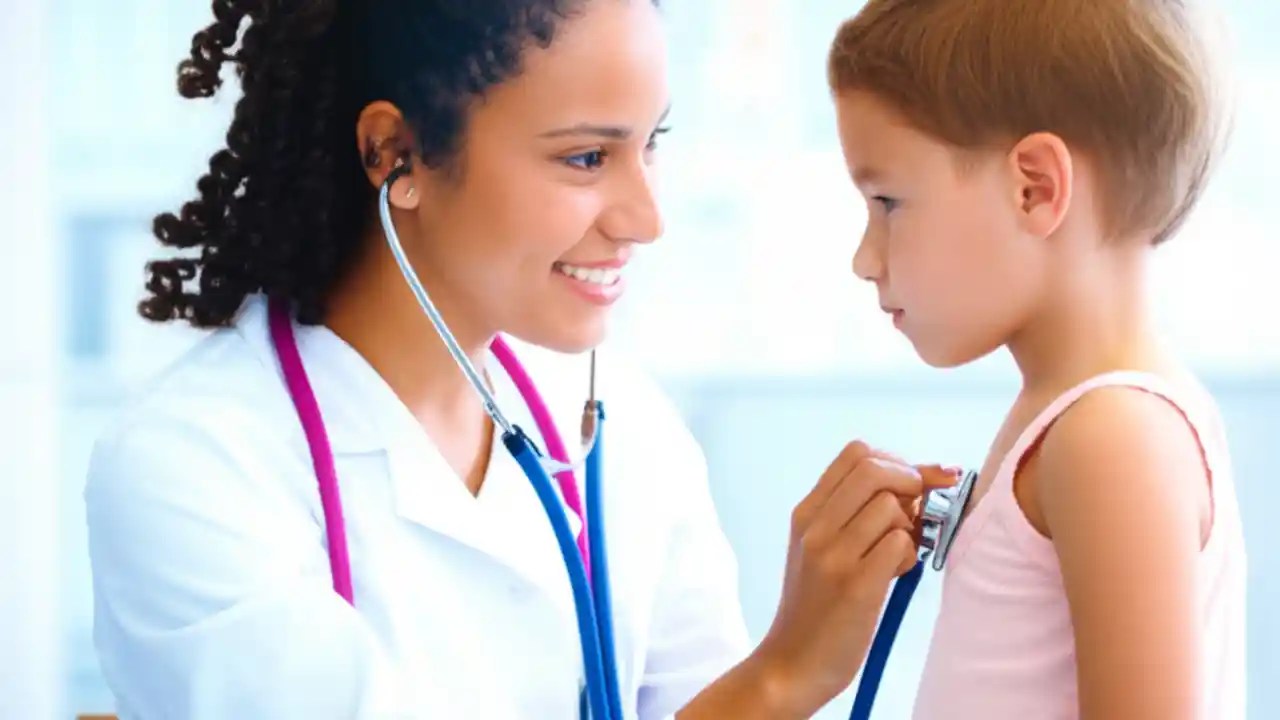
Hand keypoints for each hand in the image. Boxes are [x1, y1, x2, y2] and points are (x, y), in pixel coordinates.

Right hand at [753, 442, 957, 717]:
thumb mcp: (822, 549)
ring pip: (892, 507)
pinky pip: (899, 544)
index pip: (857, 453)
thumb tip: (923, 478)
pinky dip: (909, 555)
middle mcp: (814, 527)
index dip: (896, 462)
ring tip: (896, 555)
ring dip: (908, 528)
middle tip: (913, 515)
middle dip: (910, 484)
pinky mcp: (855, 585)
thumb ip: (858, 512)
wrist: (793, 662)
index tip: (912, 485)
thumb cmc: (818, 605)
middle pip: (876, 469)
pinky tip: (895, 574)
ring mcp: (832, 555)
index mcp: (806, 512)